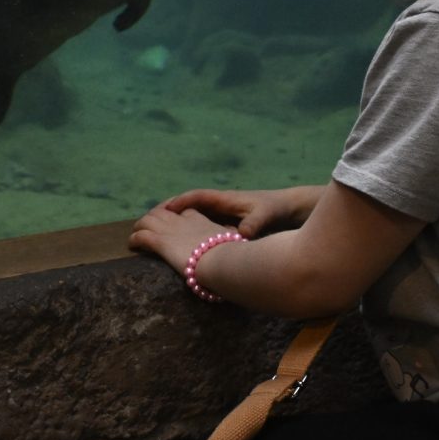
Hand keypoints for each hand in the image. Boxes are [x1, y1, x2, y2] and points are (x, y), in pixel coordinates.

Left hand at [128, 204, 226, 278]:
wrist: (223, 260)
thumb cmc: (233, 254)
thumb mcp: (234, 242)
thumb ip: (232, 239)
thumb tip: (242, 238)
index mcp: (200, 220)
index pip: (184, 210)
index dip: (174, 212)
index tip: (170, 217)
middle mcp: (183, 221)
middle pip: (162, 212)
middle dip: (153, 217)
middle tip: (146, 225)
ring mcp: (170, 230)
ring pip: (147, 221)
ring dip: (140, 226)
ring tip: (136, 233)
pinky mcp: (161, 242)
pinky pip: (141, 236)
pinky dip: (134, 239)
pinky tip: (131, 245)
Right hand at [156, 185, 318, 238]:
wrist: (290, 207)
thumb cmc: (277, 208)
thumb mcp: (267, 215)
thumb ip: (255, 223)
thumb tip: (242, 235)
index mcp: (226, 199)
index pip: (197, 197)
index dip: (180, 202)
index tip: (165, 210)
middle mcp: (220, 204)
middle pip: (188, 204)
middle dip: (168, 210)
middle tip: (148, 219)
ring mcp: (222, 212)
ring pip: (193, 214)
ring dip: (175, 220)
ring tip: (155, 229)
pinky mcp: (226, 222)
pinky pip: (202, 223)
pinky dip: (188, 229)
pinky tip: (180, 242)